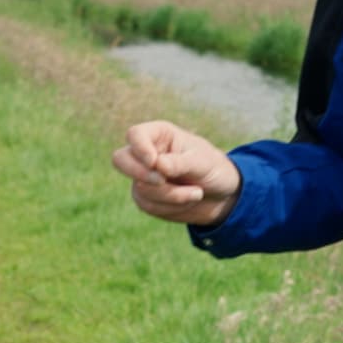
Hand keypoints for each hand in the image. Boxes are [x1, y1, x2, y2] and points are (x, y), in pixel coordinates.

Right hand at [112, 120, 241, 227]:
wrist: (222, 195)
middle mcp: (147, 154)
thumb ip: (179, 163)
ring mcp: (143, 177)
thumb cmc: (213, 168)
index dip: (139, 148)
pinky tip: (189, 201)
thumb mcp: (202, 162)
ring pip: (139, 188)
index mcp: (160, 135)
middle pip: (121, 159)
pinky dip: (170, 207)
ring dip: (170, 195)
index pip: (135, 135)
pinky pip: (147, 205)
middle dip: (140, 174)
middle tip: (162, 181)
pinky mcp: (146, 198)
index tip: (153, 162)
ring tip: (196, 193)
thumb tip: (157, 166)